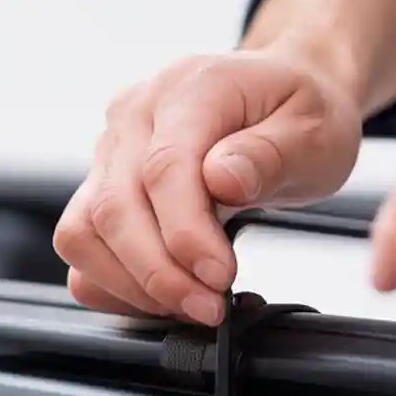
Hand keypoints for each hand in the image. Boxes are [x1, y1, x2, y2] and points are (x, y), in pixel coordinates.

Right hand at [53, 51, 362, 324]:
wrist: (281, 95)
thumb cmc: (297, 111)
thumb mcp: (313, 129)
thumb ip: (269, 154)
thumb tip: (222, 179)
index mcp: (189, 89)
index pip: (164, 168)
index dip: (186, 234)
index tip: (219, 276)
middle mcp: (135, 115)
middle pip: (114, 207)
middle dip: (159, 274)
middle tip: (208, 306)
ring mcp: (111, 150)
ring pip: (83, 231)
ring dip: (131, 284)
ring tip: (188, 303)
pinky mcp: (100, 183)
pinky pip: (82, 244)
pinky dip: (112, 282)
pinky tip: (160, 295)